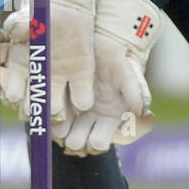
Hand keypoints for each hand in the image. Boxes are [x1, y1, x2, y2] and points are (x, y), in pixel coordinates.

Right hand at [0, 0, 97, 121]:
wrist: (67, 9)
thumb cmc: (41, 13)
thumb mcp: (28, 17)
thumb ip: (19, 23)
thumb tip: (12, 28)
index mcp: (19, 69)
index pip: (13, 90)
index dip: (14, 93)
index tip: (15, 94)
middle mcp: (37, 81)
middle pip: (33, 104)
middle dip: (34, 107)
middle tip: (36, 108)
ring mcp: (59, 82)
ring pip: (55, 106)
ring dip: (57, 109)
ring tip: (58, 108)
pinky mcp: (81, 79)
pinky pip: (80, 98)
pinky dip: (82, 100)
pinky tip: (82, 101)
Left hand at [57, 0, 163, 154]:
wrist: (92, 44)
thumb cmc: (112, 59)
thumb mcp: (125, 71)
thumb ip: (135, 91)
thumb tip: (141, 111)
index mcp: (110, 120)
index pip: (99, 143)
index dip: (96, 142)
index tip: (95, 137)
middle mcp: (90, 121)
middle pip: (77, 144)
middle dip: (75, 140)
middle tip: (72, 133)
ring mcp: (72, 114)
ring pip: (60, 134)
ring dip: (59, 131)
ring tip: (59, 120)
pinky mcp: (55, 103)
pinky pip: (48, 119)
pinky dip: (47, 118)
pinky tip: (49, 110)